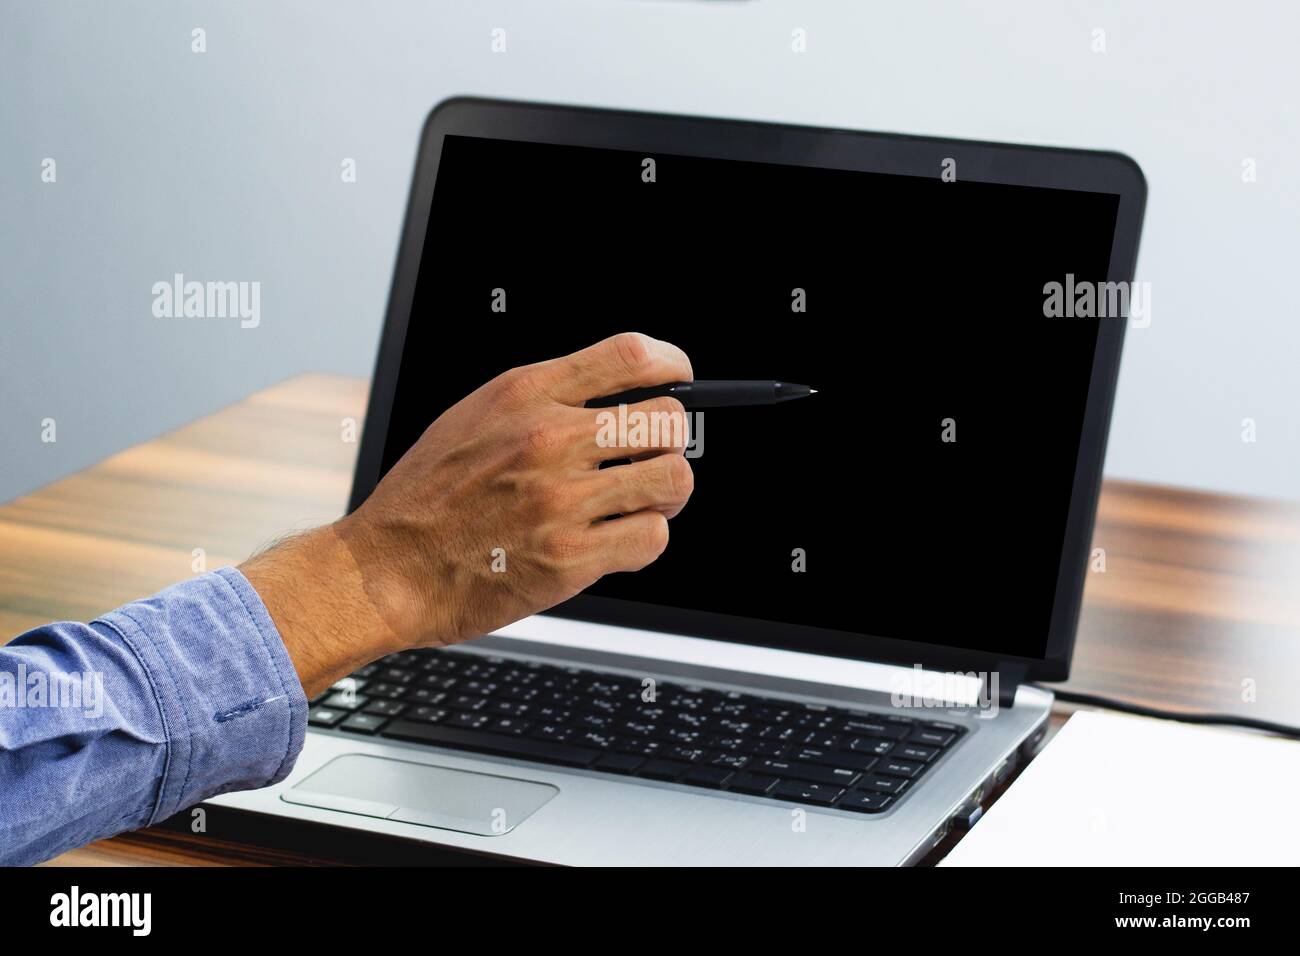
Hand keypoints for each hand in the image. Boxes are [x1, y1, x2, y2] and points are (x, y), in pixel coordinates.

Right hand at [241, 333, 694, 695]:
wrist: (387, 570)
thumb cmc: (427, 499)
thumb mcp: (474, 418)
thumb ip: (544, 402)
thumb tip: (619, 397)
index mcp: (524, 395)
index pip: (629, 356)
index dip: (672, 364)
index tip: (679, 378)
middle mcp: (548, 440)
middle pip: (667, 419)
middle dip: (671, 440)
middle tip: (653, 457)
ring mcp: (562, 501)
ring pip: (673, 480)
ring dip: (667, 493)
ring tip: (642, 501)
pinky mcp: (571, 558)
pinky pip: (652, 537)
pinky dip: (644, 540)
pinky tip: (616, 540)